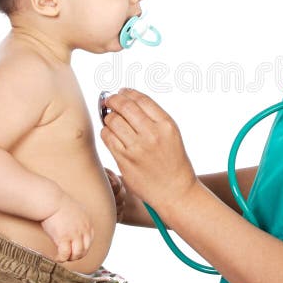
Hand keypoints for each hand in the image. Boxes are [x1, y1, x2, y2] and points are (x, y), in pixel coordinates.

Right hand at [40, 193, 93, 261]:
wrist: (51, 201)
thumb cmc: (58, 203)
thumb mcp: (76, 210)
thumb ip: (78, 219)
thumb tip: (73, 225)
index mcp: (87, 223)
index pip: (89, 241)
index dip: (81, 247)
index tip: (73, 249)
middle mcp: (84, 229)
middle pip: (85, 250)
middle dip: (76, 255)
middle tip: (67, 255)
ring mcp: (75, 234)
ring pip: (77, 254)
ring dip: (70, 258)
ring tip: (61, 256)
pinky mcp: (64, 238)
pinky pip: (65, 255)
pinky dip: (61, 258)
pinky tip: (55, 257)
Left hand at [99, 88, 197, 215]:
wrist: (175, 191)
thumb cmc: (173, 161)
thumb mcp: (172, 134)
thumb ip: (153, 118)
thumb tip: (128, 101)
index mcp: (166, 125)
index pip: (142, 100)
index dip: (128, 92)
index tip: (122, 92)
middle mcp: (152, 134)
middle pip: (125, 107)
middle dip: (113, 100)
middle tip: (109, 100)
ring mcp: (137, 148)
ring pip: (113, 121)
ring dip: (109, 117)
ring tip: (111, 119)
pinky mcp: (125, 160)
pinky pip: (108, 138)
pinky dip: (106, 132)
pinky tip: (111, 134)